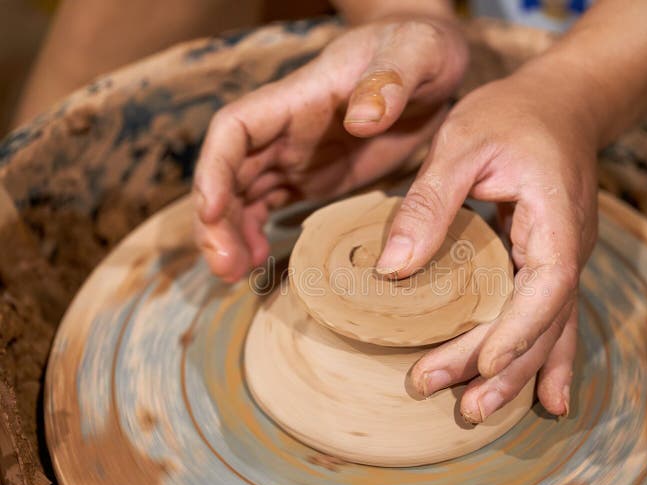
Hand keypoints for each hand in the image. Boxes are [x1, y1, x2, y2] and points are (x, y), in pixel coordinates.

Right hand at [193, 15, 467, 280]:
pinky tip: (257, 262)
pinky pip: (267, 208)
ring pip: (241, 196)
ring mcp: (295, 156)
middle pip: (228, 173)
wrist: (433, 65)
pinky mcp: (311, 179)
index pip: (235, 129)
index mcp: (299, 98)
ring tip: (234, 274)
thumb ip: (388, 83)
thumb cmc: (419, 48)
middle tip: (225, 267)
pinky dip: (255, 235)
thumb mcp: (416, 53)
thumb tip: (361, 120)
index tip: (212, 210)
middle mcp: (286, 129)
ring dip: (229, 234)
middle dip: (215, 220)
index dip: (214, 168)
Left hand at [388, 54, 599, 421]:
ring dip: (518, 374)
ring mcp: (562, 260)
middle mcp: (568, 248)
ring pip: (547, 329)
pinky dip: (543, 358)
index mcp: (554, 218)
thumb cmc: (512, 115)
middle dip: (502, 367)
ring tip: (479, 412)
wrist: (559, 102)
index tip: (483, 365)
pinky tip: (546, 397)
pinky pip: (550, 318)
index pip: (547, 285)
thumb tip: (392, 268)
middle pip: (542, 321)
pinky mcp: (547, 263)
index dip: (519, 331)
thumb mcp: (463, 142)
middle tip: (455, 403)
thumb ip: (430, 201)